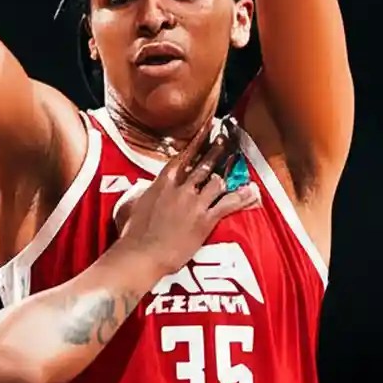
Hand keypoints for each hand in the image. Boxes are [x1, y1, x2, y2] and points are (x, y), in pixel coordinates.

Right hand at [114, 123, 259, 275]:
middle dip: (217, 150)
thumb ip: (140, 192)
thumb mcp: (130, 205)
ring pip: (218, 181)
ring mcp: (194, 203)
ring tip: (239, 166)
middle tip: (226, 139)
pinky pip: (228, 204)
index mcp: (162, 183)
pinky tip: (252, 192)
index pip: (183, 156)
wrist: (142, 254)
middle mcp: (181, 189)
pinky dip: (241, 197)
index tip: (207, 128)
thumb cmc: (132, 234)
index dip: (197, 141)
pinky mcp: (205, 219)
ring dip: (229, 174)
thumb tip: (142, 188)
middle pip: (204, 164)